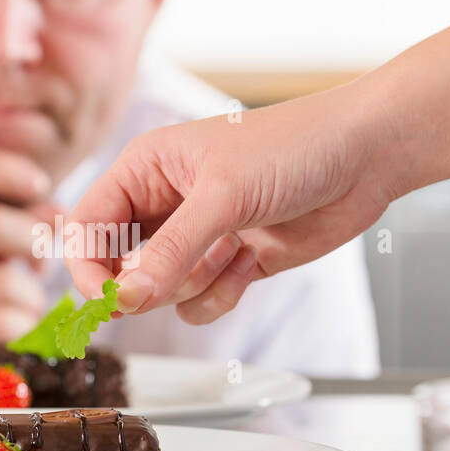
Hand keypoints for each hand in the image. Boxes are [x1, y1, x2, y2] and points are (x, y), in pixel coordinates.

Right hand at [0, 148, 55, 358]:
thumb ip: (19, 217)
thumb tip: (59, 216)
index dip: (4, 169)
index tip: (41, 184)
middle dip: (35, 242)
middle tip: (42, 260)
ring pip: (4, 282)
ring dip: (33, 294)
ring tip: (31, 300)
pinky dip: (23, 322)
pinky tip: (21, 322)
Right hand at [65, 82, 393, 322]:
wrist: (365, 156)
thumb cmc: (294, 148)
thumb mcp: (223, 196)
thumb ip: (170, 251)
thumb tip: (125, 299)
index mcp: (143, 170)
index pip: (84, 228)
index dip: (87, 269)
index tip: (110, 301)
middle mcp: (161, 203)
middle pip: (116, 269)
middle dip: (149, 282)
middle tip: (185, 271)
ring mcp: (195, 236)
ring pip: (158, 292)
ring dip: (194, 285)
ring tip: (233, 250)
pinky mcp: (227, 263)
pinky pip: (198, 302)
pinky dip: (222, 293)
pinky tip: (252, 259)